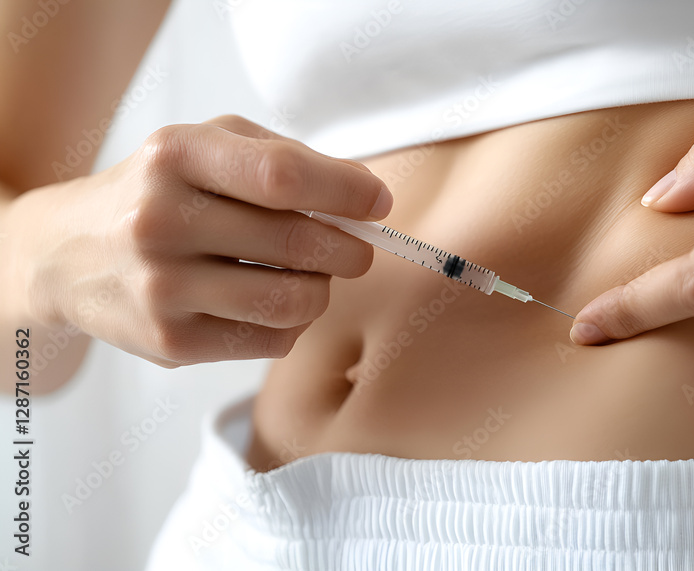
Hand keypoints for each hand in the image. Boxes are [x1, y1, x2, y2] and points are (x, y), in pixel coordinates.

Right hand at [8, 115, 390, 366]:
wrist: (68, 254)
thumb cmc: (162, 192)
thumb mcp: (209, 147)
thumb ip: (287, 160)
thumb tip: (367, 197)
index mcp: (176, 156)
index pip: (283, 175)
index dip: (346, 191)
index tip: (379, 203)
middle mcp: (160, 220)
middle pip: (298, 242)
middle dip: (349, 248)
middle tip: (356, 249)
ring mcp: (162, 287)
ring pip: (294, 300)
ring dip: (322, 289)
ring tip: (312, 275)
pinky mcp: (171, 343)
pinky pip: (273, 340)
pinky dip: (293, 322)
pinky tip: (273, 301)